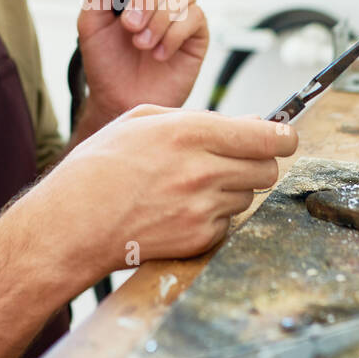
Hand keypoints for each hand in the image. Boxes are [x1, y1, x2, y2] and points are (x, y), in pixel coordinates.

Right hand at [33, 105, 298, 277]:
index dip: (282, 136)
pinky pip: (227, 224)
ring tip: (192, 186)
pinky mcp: (199, 239)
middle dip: (258, 161)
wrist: (73, 223)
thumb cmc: (99, 168)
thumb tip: (237, 123)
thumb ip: (194, 118)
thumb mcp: (141, 120)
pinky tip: (180, 210)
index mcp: (190, 133)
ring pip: (247, 196)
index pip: (267, 137)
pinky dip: (213, 217)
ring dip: (232, 189)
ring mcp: (203, 209)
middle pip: (267, 168)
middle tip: (236, 160)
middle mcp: (203, 171)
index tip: (285, 137)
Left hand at [76, 0, 208, 122]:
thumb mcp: (90, 24)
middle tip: (129, 25)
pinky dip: (173, 35)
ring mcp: (181, 15)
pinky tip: (158, 54)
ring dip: (160, 19)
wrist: (118, 100)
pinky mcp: (196, 36)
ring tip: (141, 44)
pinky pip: (195, 18)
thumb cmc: (106, 63)